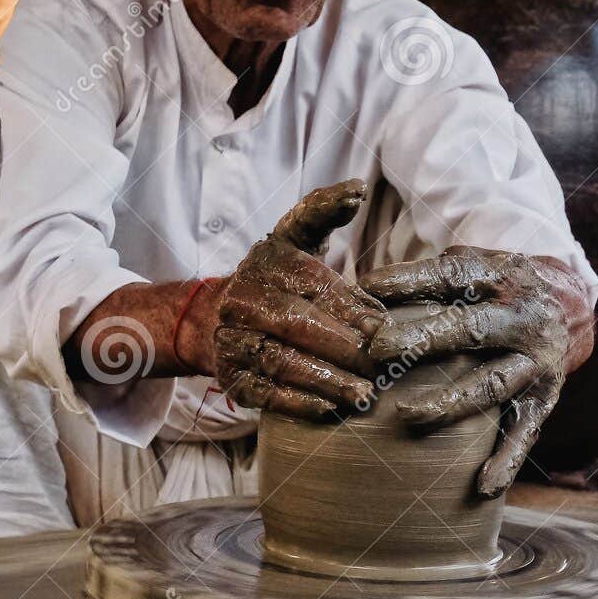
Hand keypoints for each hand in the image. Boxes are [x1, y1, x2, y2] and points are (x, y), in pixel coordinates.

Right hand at [212, 180, 385, 420]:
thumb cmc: (273, 277)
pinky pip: (266, 394)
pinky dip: (299, 402)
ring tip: (364, 394)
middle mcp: (244, 300)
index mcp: (266, 263)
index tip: (385, 328)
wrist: (212, 318)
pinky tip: (329, 409)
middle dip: (345, 347)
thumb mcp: (294, 237)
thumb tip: (356, 189)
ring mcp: (234, 341)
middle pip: (300, 325)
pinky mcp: (231, 377)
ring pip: (284, 362)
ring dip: (327, 381)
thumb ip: (324, 211)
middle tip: (382, 365)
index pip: (314, 285)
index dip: (352, 308)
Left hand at [359, 246, 593, 497]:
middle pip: (471, 330)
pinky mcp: (545, 399)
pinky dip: (506, 460)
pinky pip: (525, 432)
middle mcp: (524, 320)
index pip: (454, 276)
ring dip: (449, 403)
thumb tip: (362, 291)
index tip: (369, 288)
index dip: (411, 280)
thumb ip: (430, 277)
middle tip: (377, 349)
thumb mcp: (474, 267)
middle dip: (423, 339)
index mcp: (503, 277)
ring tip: (407, 417)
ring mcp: (537, 363)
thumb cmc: (495, 289)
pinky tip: (483, 486)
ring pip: (491, 385)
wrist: (567, 309)